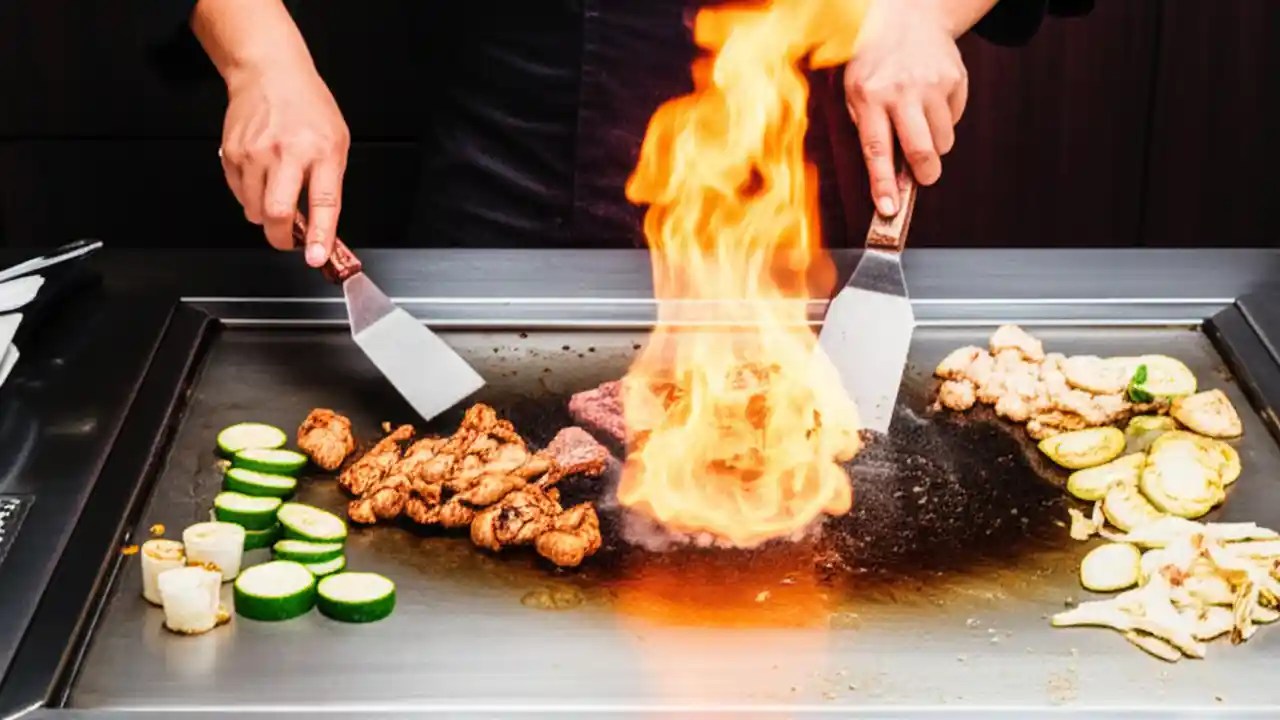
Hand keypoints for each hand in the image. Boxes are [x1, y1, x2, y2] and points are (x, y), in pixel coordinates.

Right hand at [219, 65, 349, 266]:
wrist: (269, 72)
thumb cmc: (308, 106)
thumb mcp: (336, 141)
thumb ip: (329, 183)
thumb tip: (320, 226)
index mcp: (321, 150)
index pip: (322, 202)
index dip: (318, 236)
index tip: (315, 257)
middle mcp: (286, 152)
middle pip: (276, 213)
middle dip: (282, 238)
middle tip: (289, 240)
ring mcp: (254, 153)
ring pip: (255, 210)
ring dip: (267, 217)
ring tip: (278, 196)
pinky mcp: (231, 153)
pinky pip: (239, 194)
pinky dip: (251, 198)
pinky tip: (262, 178)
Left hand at [844, 0, 968, 214]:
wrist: (910, 18)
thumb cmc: (876, 64)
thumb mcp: (856, 90)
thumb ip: (867, 128)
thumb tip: (887, 176)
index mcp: (869, 97)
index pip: (876, 150)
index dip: (883, 184)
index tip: (888, 210)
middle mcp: (901, 91)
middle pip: (921, 150)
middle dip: (925, 173)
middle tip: (924, 177)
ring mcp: (932, 84)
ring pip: (942, 140)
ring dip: (934, 145)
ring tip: (919, 124)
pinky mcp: (955, 80)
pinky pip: (954, 120)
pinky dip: (944, 121)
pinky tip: (931, 101)